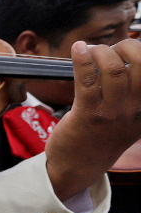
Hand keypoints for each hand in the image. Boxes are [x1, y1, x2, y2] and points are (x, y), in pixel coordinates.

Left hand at [45, 39, 140, 198]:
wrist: (79, 166)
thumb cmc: (101, 136)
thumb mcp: (129, 117)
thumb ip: (133, 92)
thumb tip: (129, 59)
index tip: (127, 49)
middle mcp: (136, 109)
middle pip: (140, 63)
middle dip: (125, 46)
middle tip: (110, 49)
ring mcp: (112, 112)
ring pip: (113, 68)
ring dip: (101, 51)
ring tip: (91, 50)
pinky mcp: (87, 114)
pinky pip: (86, 80)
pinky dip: (82, 59)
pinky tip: (78, 49)